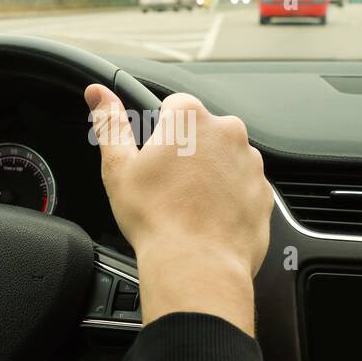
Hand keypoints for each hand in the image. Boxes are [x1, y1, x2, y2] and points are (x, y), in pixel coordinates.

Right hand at [85, 85, 270, 335]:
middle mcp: (227, 133)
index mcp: (190, 118)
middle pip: (202, 131)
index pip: (174, 105)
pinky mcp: (264, 192)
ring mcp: (250, 163)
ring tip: (187, 205)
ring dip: (209, 174)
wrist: (197, 266)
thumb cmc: (157, 219)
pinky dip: (228, 197)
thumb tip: (98, 94)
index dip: (160, 130)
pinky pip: (242, 186)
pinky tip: (208, 218)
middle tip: (167, 184)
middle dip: (187, 151)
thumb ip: (110, 123)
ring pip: (224, 159)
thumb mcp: (119, 167)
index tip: (154, 156)